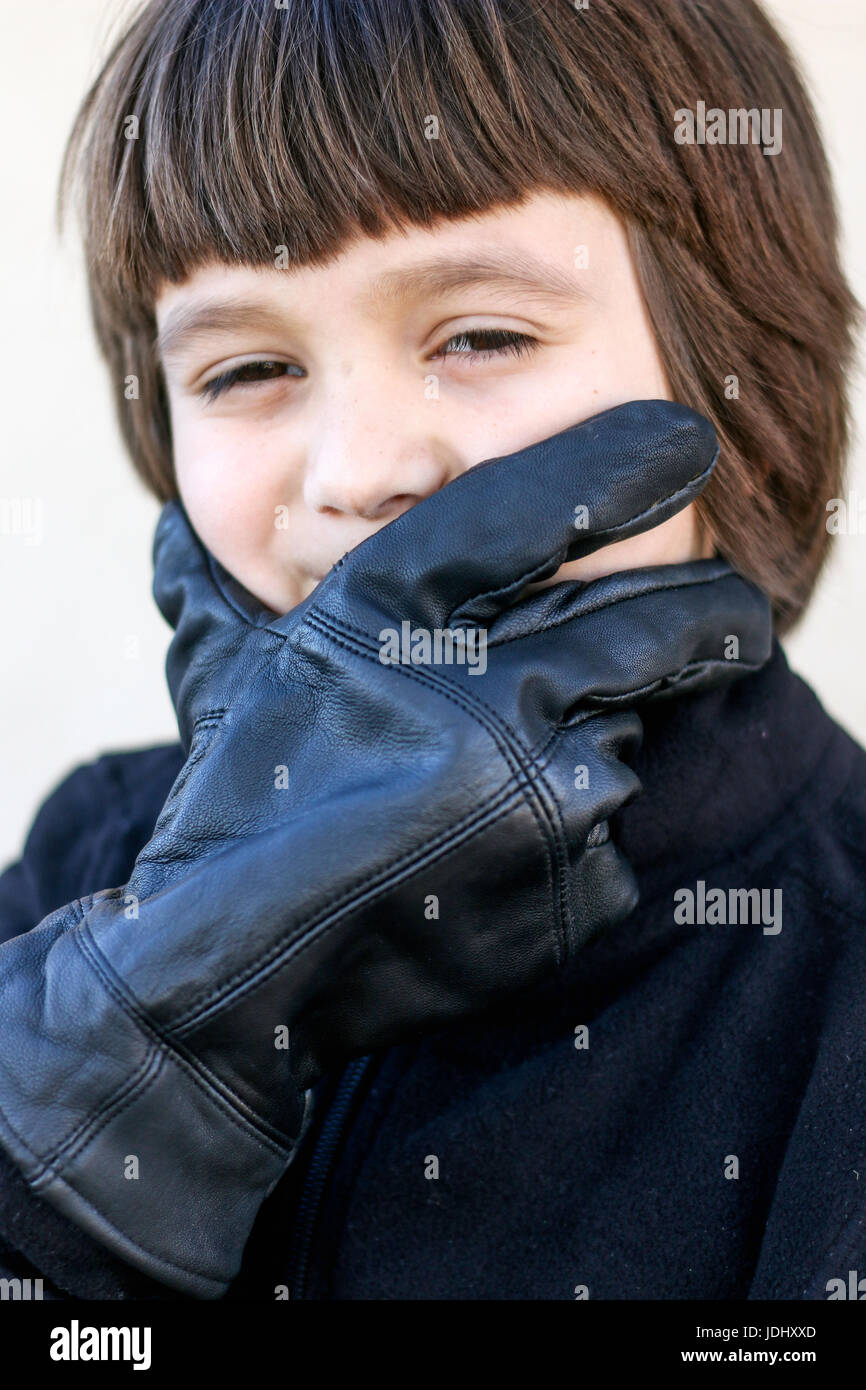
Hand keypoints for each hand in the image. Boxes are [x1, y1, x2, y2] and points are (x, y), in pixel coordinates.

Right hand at [0, 400, 771, 1295]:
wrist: (236, 969)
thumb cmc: (232, 807)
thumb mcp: (224, 673)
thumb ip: (218, 584)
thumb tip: (174, 525)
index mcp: (400, 614)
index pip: (538, 507)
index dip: (622, 464)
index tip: (684, 443)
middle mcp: (488, 689)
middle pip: (658, 617)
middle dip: (711, 612)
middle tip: (732, 615)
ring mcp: (540, 791)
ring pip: (629, 732)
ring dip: (596, 741)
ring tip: (522, 776)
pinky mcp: (571, 883)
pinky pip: (610, 836)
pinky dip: (573, 839)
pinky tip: (501, 856)